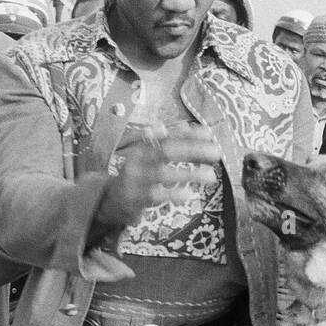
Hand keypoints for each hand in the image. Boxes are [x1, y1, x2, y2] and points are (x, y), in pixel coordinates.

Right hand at [95, 122, 221, 229]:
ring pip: (163, 174)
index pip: (167, 135)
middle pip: (167, 151)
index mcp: (141, 146)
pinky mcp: (134, 198)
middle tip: (216, 153)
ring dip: (189, 174)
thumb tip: (187, 126)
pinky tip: (189, 194)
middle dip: (193, 150)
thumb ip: (165, 142)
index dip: (188, 133)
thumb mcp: (146, 156)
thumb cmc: (136, 175)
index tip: (209, 133)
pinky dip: (173, 194)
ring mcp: (135, 179)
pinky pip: (156, 195)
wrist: (109, 200)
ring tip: (211, 176)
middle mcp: (137, 160)